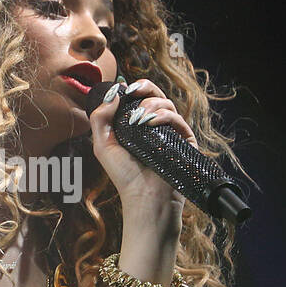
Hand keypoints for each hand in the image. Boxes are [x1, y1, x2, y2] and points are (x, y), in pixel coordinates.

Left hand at [88, 77, 198, 215]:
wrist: (144, 198)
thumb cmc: (124, 176)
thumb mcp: (103, 145)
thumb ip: (100, 118)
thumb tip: (113, 94)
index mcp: (137, 126)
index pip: (140, 99)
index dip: (135, 89)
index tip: (125, 88)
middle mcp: (155, 127)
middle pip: (156, 96)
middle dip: (145, 89)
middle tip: (134, 92)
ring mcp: (171, 134)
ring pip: (167, 104)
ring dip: (151, 105)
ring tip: (139, 118)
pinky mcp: (184, 142)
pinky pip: (179, 120)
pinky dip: (165, 116)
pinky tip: (151, 122)